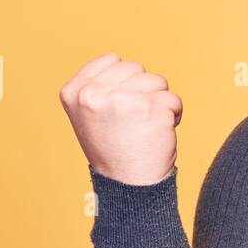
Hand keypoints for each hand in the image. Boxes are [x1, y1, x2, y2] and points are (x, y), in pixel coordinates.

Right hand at [59, 52, 182, 185]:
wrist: (128, 187)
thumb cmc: (114, 150)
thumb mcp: (88, 114)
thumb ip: (97, 85)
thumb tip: (117, 60)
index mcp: (73, 92)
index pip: (113, 60)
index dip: (124, 84)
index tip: (118, 111)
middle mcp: (93, 94)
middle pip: (137, 68)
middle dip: (143, 91)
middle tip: (133, 122)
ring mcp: (121, 101)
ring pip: (157, 81)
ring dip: (159, 102)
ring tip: (145, 127)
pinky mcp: (150, 110)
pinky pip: (173, 100)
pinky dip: (174, 115)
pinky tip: (159, 133)